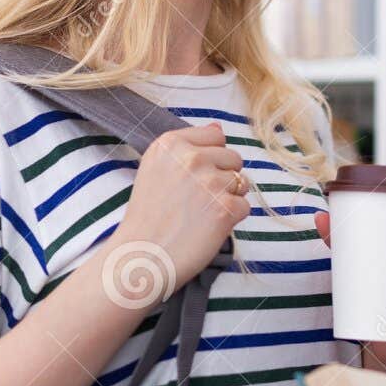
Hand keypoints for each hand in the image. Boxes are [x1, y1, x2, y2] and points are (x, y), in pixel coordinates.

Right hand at [111, 122, 248, 288]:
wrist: (140, 257)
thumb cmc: (148, 217)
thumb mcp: (156, 169)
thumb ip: (187, 147)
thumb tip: (218, 127)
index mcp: (170, 143)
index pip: (214, 135)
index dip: (209, 158)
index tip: (191, 178)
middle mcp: (190, 158)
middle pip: (232, 157)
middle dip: (222, 177)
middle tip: (196, 201)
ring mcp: (209, 182)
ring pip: (242, 181)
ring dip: (229, 198)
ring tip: (201, 214)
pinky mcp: (225, 208)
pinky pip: (245, 206)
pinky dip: (231, 219)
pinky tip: (208, 228)